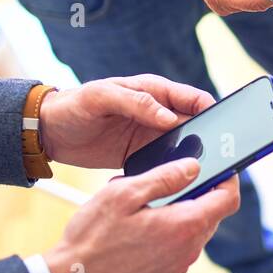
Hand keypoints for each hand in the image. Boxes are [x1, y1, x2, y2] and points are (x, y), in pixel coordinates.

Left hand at [38, 75, 214, 168]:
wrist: (48, 132)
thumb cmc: (73, 106)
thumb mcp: (101, 97)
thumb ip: (136, 103)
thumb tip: (168, 117)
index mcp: (153, 91)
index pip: (192, 98)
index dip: (210, 110)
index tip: (224, 125)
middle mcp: (157, 112)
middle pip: (194, 124)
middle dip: (208, 136)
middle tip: (220, 154)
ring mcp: (150, 134)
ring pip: (183, 144)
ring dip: (192, 156)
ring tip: (202, 171)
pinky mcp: (141, 154)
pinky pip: (164, 162)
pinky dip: (173, 170)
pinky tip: (177, 182)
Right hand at [44, 159, 240, 272]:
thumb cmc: (92, 238)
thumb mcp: (123, 194)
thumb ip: (164, 178)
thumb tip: (193, 167)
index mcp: (184, 226)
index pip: (228, 199)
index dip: (229, 178)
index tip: (220, 164)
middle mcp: (188, 250)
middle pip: (212, 212)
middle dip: (198, 191)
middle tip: (167, 177)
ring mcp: (178, 265)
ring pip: (195, 228)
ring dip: (181, 210)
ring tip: (144, 201)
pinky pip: (180, 244)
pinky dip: (170, 229)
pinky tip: (139, 223)